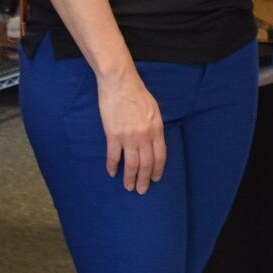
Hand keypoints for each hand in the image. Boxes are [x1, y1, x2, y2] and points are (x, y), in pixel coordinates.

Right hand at [98, 71, 165, 192]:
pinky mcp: (113, 134)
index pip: (160, 156)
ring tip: (128, 187)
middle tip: (141, 190)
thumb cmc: (137, 93)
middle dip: (144, 180)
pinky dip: (112, 166)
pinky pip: (113, 155)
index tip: (154, 179)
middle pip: (146, 164)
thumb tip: (154, 142)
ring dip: (129, 178)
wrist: (120, 82)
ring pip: (131, 164)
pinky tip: (112, 173)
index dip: (157, 170)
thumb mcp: (154, 110)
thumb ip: (155, 127)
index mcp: (156, 129)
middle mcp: (144, 135)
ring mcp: (128, 136)